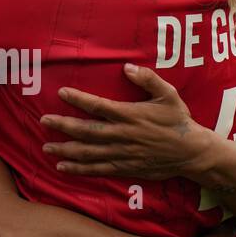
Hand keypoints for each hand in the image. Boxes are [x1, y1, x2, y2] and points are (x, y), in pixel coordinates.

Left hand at [40, 63, 218, 179]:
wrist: (191, 152)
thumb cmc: (178, 120)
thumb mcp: (168, 94)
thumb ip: (147, 79)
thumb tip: (127, 67)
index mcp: (130, 115)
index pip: (98, 106)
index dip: (79, 99)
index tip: (61, 93)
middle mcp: (122, 135)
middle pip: (86, 131)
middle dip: (63, 126)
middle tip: (43, 122)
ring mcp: (121, 154)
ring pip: (88, 153)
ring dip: (65, 150)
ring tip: (46, 148)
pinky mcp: (124, 168)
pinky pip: (97, 169)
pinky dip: (78, 169)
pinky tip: (62, 168)